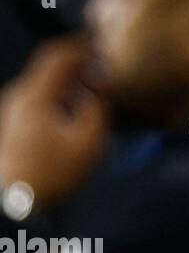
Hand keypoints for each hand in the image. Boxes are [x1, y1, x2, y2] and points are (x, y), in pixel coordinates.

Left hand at [0, 38, 108, 211]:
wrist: (14, 209)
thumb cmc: (53, 174)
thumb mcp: (87, 141)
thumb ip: (98, 107)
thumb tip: (104, 87)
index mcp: (35, 95)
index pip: (59, 54)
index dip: (84, 44)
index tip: (108, 43)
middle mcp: (20, 97)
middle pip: (52, 69)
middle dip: (82, 65)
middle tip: (110, 70)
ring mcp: (14, 113)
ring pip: (47, 86)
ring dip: (73, 84)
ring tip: (101, 94)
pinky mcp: (14, 128)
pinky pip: (42, 102)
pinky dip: (63, 99)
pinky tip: (81, 114)